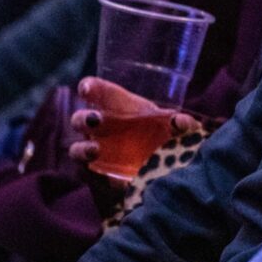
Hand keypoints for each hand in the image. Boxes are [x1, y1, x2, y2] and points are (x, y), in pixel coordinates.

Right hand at [66, 77, 196, 177]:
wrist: (167, 172)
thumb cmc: (169, 140)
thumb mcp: (181, 130)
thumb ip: (184, 124)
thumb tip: (180, 122)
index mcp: (122, 108)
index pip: (101, 93)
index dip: (90, 87)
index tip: (86, 88)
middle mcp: (105, 127)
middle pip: (82, 119)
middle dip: (83, 118)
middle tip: (95, 120)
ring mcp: (98, 151)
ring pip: (77, 147)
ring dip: (82, 147)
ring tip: (95, 150)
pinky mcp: (99, 175)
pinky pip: (85, 173)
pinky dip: (89, 172)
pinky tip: (101, 173)